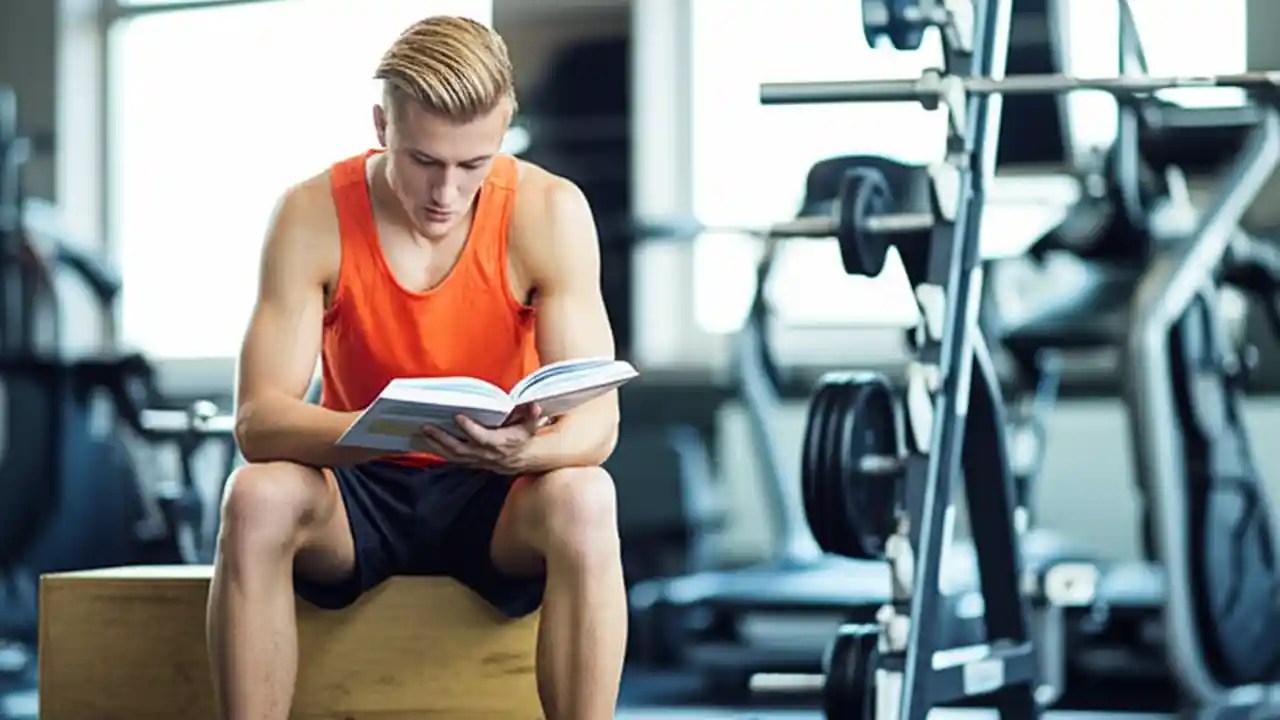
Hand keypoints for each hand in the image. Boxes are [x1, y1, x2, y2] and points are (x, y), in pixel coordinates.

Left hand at [418, 403, 542, 473]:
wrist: (522, 458)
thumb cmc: (523, 437)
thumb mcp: (531, 425)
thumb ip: (532, 415)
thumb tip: (534, 405)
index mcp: (500, 443)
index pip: (482, 438)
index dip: (470, 429)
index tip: (458, 417)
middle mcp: (486, 454)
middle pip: (461, 448)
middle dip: (443, 438)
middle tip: (428, 427)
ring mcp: (477, 460)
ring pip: (454, 456)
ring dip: (437, 445)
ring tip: (424, 433)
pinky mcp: (471, 462)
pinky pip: (453, 459)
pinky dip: (439, 452)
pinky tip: (427, 443)